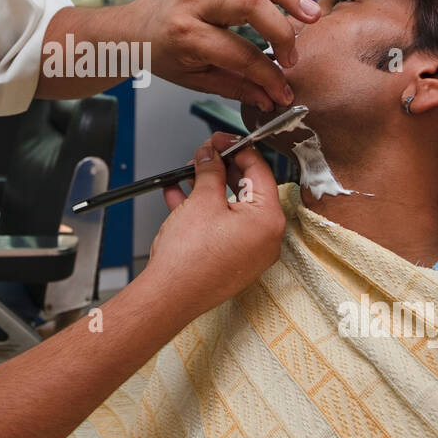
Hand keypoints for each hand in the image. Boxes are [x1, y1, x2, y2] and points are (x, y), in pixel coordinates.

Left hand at [133, 0, 319, 110]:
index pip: (239, 55)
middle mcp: (196, 4)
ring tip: (309, 11)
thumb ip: (235, 86)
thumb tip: (273, 99)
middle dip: (279, 29)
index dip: (267, 76)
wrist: (137, 31)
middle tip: (294, 54)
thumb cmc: (166, 57)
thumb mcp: (194, 80)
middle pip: (247, 4)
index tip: (284, 92)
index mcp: (188, 37)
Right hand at [145, 133, 285, 325]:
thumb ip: (210, 170)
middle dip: (221, 169)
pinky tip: (180, 197)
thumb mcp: (202, 200)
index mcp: (268, 220)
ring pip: (231, 208)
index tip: (220, 140)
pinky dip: (205, 211)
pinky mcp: (232, 262)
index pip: (260, 171)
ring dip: (209, 188)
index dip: (238, 149)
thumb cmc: (189, 259)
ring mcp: (249, 253)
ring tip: (187, 174)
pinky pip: (223, 228)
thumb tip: (212, 154)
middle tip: (204, 154)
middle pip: (247, 189)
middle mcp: (265, 238)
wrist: (168, 297)